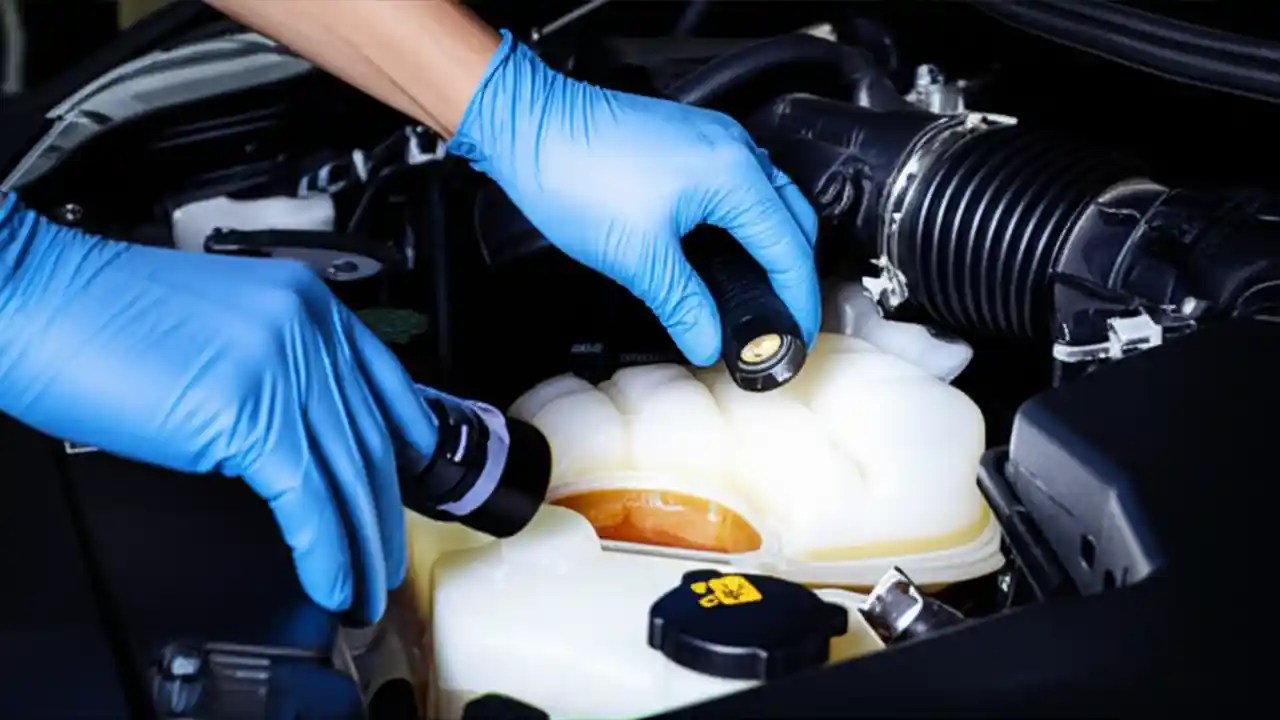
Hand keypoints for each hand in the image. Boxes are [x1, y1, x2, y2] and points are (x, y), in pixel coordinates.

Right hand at [0, 194, 435, 622]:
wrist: (38, 298)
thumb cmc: (102, 317)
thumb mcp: (219, 328)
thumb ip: (271, 368)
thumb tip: (290, 430)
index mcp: (306, 304)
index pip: (382, 380)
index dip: (405, 437)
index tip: (413, 473)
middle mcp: (309, 332)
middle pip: (371, 439)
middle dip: (385, 512)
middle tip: (388, 556)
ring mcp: (286, 371)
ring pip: (348, 476)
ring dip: (362, 546)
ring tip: (364, 588)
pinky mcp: (253, 416)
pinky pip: (308, 500)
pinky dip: (324, 550)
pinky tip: (331, 580)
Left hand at [449, 31, 820, 365]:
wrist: (527, 124)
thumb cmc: (573, 174)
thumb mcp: (636, 257)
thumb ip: (683, 305)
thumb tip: (708, 343)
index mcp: (733, 174)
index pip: (789, 248)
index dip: (796, 300)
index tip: (795, 337)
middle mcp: (733, 148)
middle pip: (793, 220)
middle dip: (793, 274)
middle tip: (782, 320)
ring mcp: (712, 139)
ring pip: (769, 200)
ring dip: (771, 245)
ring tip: (758, 293)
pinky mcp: (689, 140)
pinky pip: (740, 184)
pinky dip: (746, 222)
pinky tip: (725, 252)